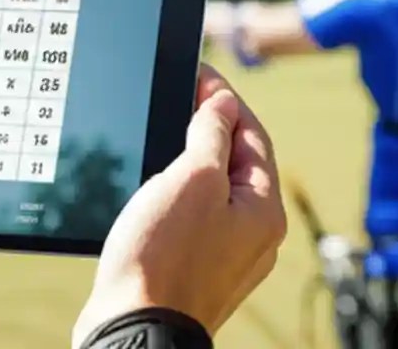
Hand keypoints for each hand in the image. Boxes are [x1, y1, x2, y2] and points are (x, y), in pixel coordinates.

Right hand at [72, 65, 285, 344]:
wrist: (133, 327)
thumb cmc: (164, 256)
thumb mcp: (192, 178)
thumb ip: (211, 135)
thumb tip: (222, 104)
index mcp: (263, 210)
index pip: (253, 136)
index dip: (225, 99)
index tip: (200, 74)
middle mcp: (253, 235)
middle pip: (237, 163)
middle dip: (209, 127)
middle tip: (179, 96)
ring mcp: (224, 256)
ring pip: (213, 191)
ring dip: (189, 160)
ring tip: (161, 135)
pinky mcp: (193, 269)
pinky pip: (193, 218)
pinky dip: (176, 193)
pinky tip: (152, 187)